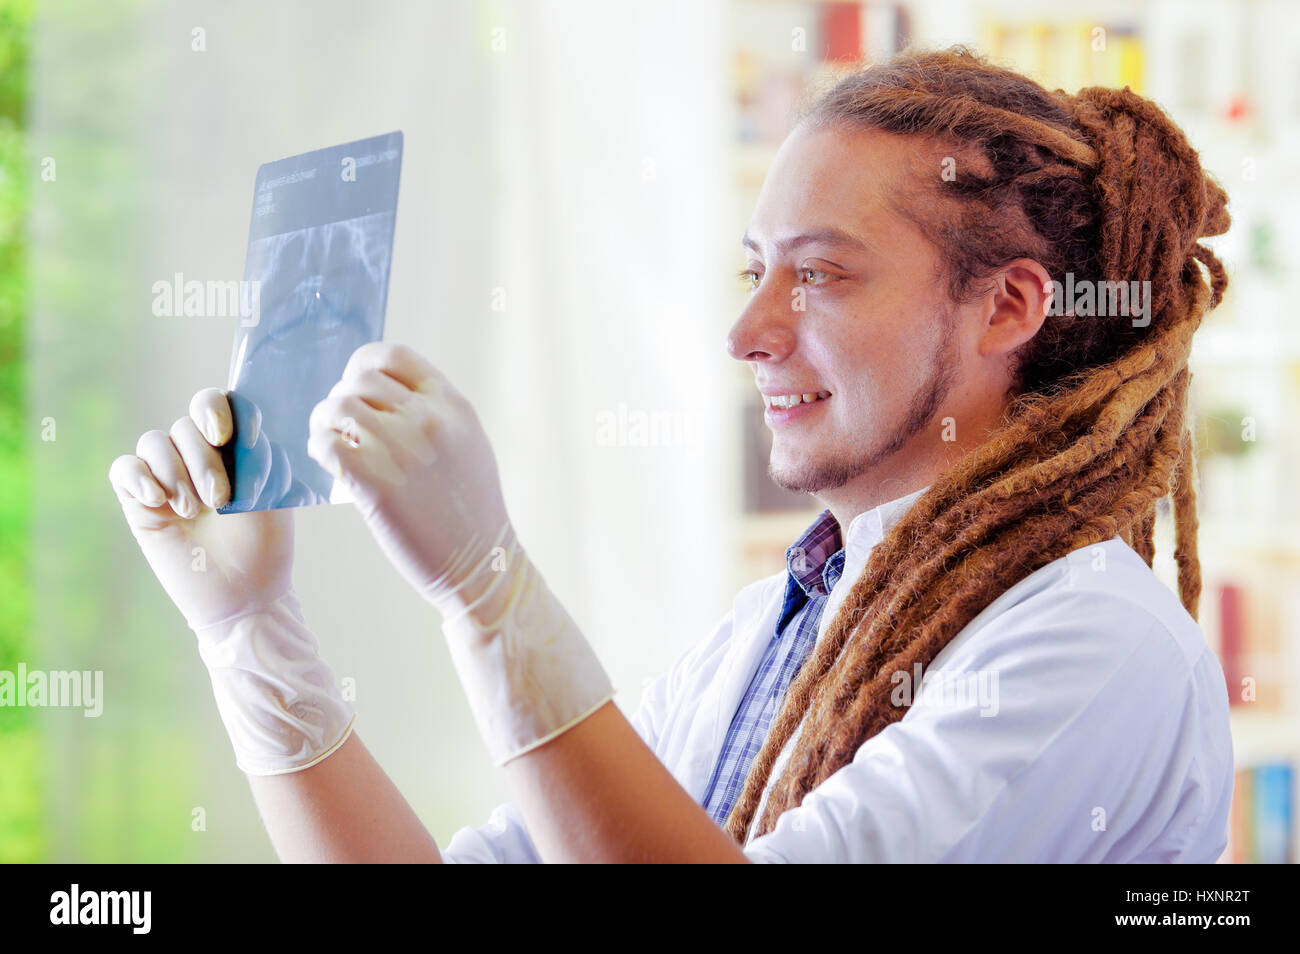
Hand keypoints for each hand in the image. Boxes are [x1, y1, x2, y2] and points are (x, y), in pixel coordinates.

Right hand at [109, 388, 293, 629]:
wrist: (243, 593)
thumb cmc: (265, 543)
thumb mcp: (273, 492)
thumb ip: (258, 451)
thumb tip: (246, 419)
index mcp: (233, 447)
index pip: (216, 404)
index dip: (214, 409)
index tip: (223, 434)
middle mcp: (198, 455)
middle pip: (185, 424)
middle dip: (203, 460)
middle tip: (220, 499)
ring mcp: (167, 476)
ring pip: (154, 442)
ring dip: (175, 473)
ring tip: (193, 510)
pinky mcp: (140, 500)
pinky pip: (124, 467)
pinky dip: (138, 477)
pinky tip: (158, 501)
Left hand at [305, 342, 513, 613]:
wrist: (483, 562)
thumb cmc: (472, 510)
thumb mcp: (468, 444)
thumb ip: (435, 414)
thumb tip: (384, 397)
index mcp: (452, 405)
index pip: (394, 356)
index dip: (364, 367)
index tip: (357, 389)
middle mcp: (429, 419)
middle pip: (360, 381)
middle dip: (342, 398)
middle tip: (340, 425)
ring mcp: (403, 449)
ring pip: (337, 407)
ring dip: (324, 422)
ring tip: (329, 442)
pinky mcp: (378, 484)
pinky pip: (328, 445)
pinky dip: (319, 448)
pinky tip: (327, 462)